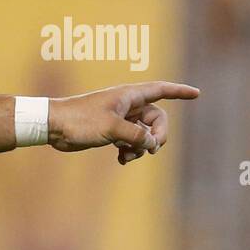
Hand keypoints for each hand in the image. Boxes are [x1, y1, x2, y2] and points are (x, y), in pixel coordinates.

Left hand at [48, 81, 199, 163]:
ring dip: (141, 147)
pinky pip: (130, 141)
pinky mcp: (109, 131)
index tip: (197, 94)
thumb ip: (136, 136)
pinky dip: (130, 150)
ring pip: (143, 134)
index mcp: (129, 96)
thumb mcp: (112, 128)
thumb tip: (152, 145)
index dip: (180, 92)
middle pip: (157, 119)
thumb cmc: (80, 120)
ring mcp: (119, 119)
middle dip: (157, 135)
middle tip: (150, 149)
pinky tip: (122, 160)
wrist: (53, 126)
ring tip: (127, 156)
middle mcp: (127, 105)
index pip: (161, 90)